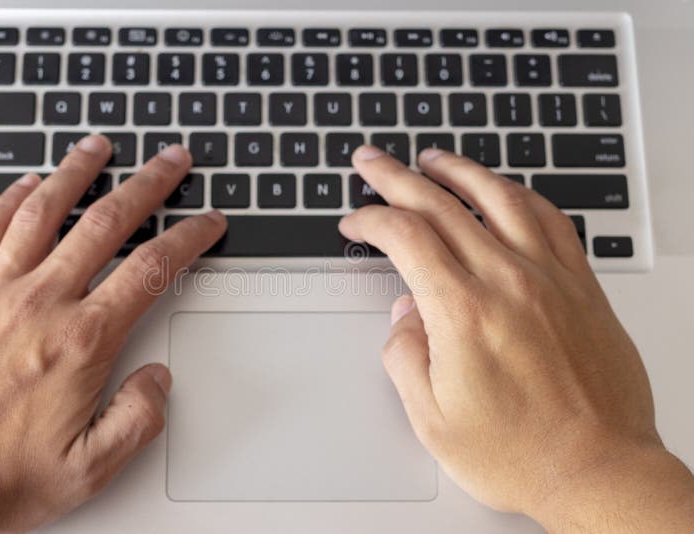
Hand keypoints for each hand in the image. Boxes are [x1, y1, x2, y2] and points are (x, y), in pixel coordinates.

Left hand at [0, 136, 225, 531]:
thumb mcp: (88, 469)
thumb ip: (137, 421)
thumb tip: (159, 379)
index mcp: (81, 341)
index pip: (151, 270)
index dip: (189, 237)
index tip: (207, 223)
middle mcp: (40, 304)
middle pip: (107, 222)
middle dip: (149, 184)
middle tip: (171, 160)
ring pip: (45, 210)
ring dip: (78, 172)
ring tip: (99, 147)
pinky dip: (11, 198)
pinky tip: (28, 184)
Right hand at [341, 145, 693, 531]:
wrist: (599, 471)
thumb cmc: (522, 454)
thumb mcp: (433, 419)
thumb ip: (405, 356)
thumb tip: (404, 316)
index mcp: (463, 313)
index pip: (405, 237)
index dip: (370, 220)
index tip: (355, 222)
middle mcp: (507, 283)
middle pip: (440, 205)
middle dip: (395, 177)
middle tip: (372, 161)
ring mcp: (549, 278)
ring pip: (498, 197)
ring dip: (458, 170)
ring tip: (432, 158)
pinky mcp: (581, 286)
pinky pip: (550, 219)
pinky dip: (520, 194)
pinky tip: (504, 190)